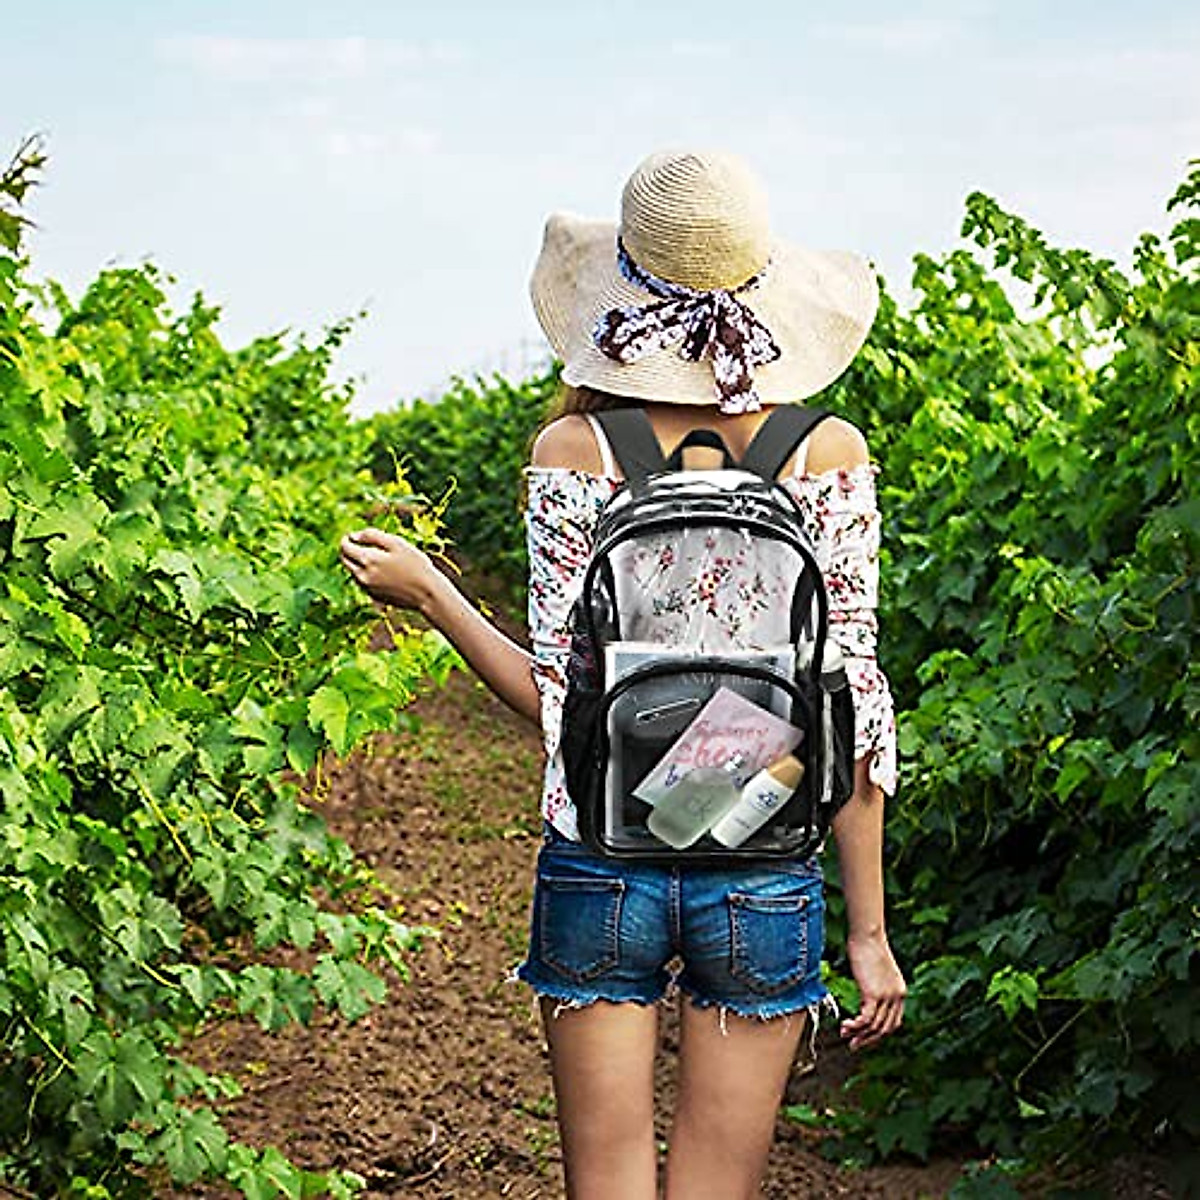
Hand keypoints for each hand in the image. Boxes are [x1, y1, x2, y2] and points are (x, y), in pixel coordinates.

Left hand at [339, 527, 439, 611]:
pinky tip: (381, 571)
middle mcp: (362, 575)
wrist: (427, 593)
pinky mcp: (374, 596)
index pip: (344, 547)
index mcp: (367, 559)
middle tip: (358, 544)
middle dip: (348, 550)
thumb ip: (372, 535)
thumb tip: (354, 535)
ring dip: (356, 563)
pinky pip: (362, 582)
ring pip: (353, 572)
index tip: (353, 535)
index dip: (346, 539)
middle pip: (344, 560)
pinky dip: (365, 574)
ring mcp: (367, 588)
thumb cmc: (415, 565)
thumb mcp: (396, 543)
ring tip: (374, 557)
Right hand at [840, 931, 905, 1050]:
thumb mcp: (877, 970)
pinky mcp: (874, 994)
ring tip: (846, 1036)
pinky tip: (845, 1026)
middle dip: (869, 1040)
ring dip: (859, 1035)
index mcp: (900, 992)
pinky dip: (856, 1026)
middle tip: (854, 1045)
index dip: (879, 1033)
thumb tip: (866, 995)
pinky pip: (866, 1019)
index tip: (864, 1036)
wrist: (868, 935)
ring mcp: (887, 996)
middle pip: (885, 1029)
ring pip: (875, 1026)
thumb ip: (876, 984)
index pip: (893, 1022)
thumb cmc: (868, 947)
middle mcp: (897, 997)